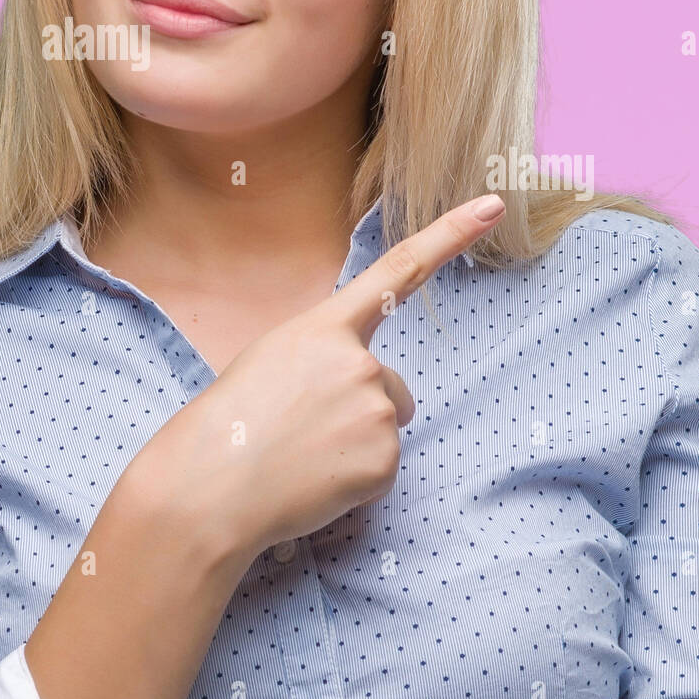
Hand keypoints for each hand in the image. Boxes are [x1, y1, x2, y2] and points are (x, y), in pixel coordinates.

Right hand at [134, 194, 506, 557]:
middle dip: (356, 408)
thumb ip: (324, 357)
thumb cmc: (227, 426)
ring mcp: (375, 410)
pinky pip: (382, 466)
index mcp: (323, 328)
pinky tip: (314, 481)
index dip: (451, 234)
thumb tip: (364, 389)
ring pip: (386, 425)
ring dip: (353, 442)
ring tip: (300, 455)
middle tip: (299, 430)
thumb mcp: (269, 362)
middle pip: (388, 383)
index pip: (399, 270)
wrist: (205, 491)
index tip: (493, 207)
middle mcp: (359, 361)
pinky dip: (354, 479)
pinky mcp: (382, 460)